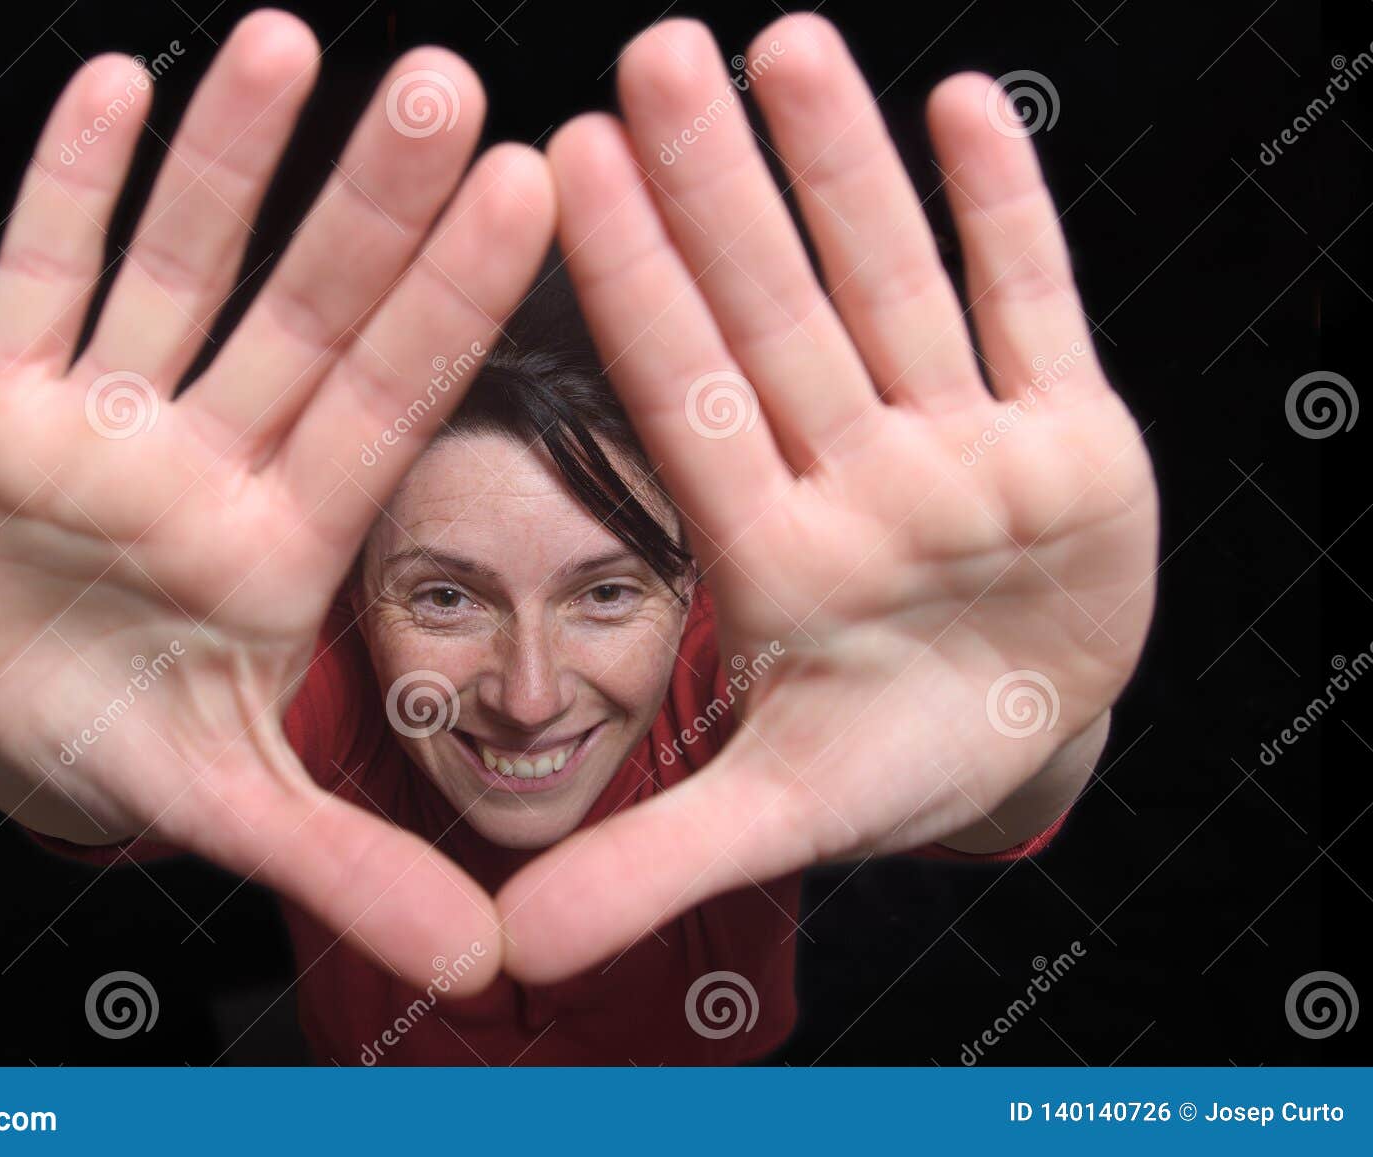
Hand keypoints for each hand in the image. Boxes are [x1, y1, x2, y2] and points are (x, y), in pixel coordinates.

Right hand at [0, 12, 553, 992]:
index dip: (453, 302)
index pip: (390, 401)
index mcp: (287, 537)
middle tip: (446, 83)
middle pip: (303, 313)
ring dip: (227, 161)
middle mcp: (212, 457)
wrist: (4, 717)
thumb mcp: (234, 803)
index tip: (533, 191)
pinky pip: (38, 278)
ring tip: (287, 43)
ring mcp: (105, 421)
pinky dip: (67, 188)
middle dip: (367, 205)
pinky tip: (113, 86)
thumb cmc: (127, 739)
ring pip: (179, 268)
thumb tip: (491, 967)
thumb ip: (355, 867)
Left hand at [498, 15, 1156, 981]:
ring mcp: (965, 448)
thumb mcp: (784, 816)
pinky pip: (1032, 307)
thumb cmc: (891, 766)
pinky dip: (1006, 214)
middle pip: (779, 315)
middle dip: (721, 190)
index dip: (630, 288)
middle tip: (651, 56)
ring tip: (785, 44)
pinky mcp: (1071, 437)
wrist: (1025, 737)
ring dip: (847, 168)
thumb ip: (654, 860)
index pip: (687, 402)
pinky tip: (962, 102)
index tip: (558, 166)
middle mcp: (858, 478)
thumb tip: (512, 952)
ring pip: (897, 284)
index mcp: (778, 556)